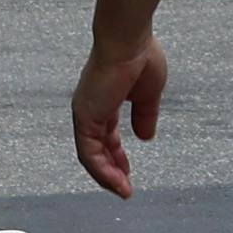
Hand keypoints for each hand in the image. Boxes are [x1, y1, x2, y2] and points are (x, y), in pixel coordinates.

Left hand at [71, 32, 167, 198]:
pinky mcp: (85, 118)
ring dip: (107, 177)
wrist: (128, 40)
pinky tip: (117, 182)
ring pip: (90, 156)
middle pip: (96, 149)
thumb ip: (145, 116)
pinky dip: (103, 170)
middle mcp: (90, 109)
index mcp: (103, 102)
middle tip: (124, 188)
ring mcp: (85, 114)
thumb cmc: (139, 56)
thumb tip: (146, 137)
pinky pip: (89, 153)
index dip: (117, 155)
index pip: (106, 136)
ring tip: (123, 191)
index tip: (128, 170)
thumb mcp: (148, 94)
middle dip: (111, 170)